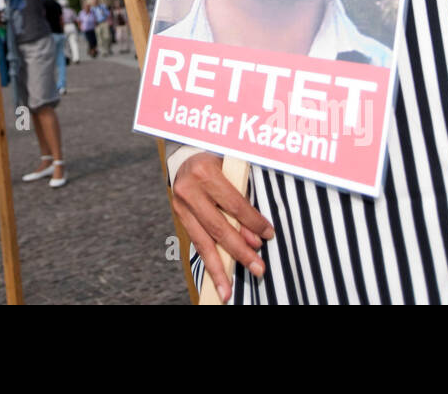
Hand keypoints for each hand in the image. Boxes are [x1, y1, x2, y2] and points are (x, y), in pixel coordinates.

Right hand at [172, 153, 274, 303]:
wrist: (187, 157)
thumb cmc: (220, 163)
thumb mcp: (234, 173)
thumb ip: (244, 201)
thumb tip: (255, 238)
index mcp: (205, 172)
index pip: (234, 204)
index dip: (253, 222)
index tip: (269, 235)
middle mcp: (189, 189)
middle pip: (218, 227)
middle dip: (240, 251)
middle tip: (259, 268)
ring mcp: (180, 204)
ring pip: (204, 241)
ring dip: (220, 268)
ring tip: (228, 290)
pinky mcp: (179, 216)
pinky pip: (197, 243)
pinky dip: (209, 263)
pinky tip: (218, 280)